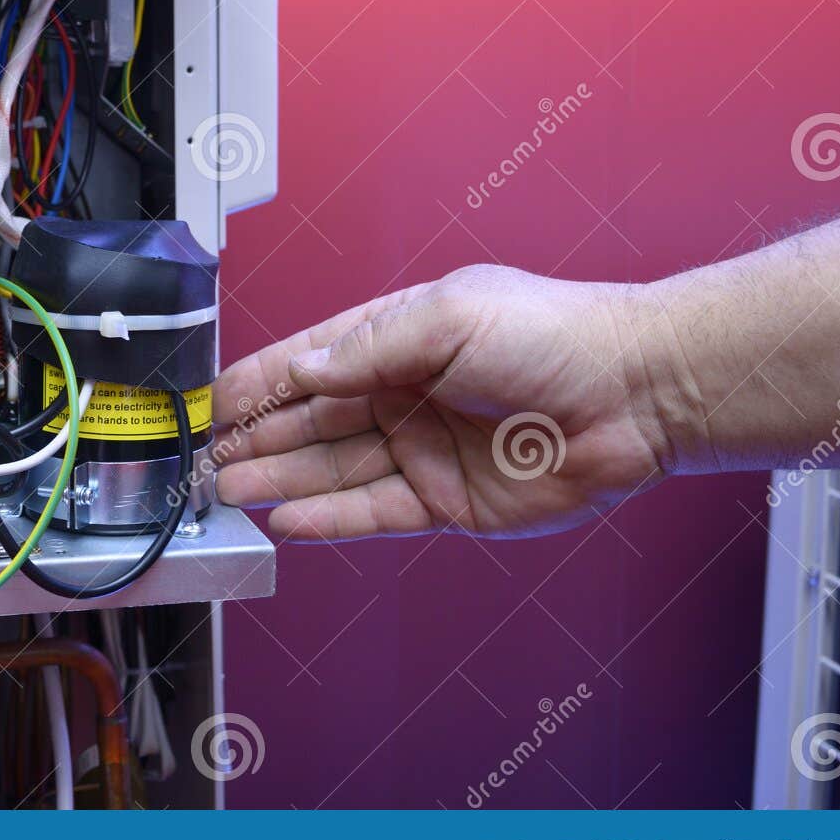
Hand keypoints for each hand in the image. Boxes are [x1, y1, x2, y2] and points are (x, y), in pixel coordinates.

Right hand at [211, 265, 678, 540]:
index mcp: (395, 341)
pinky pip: (374, 512)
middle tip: (203, 462)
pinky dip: (330, 518)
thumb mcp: (447, 318)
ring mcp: (422, 451)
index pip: (306, 366)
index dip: (255, 384)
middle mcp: (401, 397)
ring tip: (228, 493)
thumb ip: (367, 349)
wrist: (636, 393)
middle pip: (310, 424)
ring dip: (279, 481)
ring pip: (332, 471)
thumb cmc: (553, 334)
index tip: (207, 405)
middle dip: (255, 441)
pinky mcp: (447, 501)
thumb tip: (302, 370)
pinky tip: (287, 520)